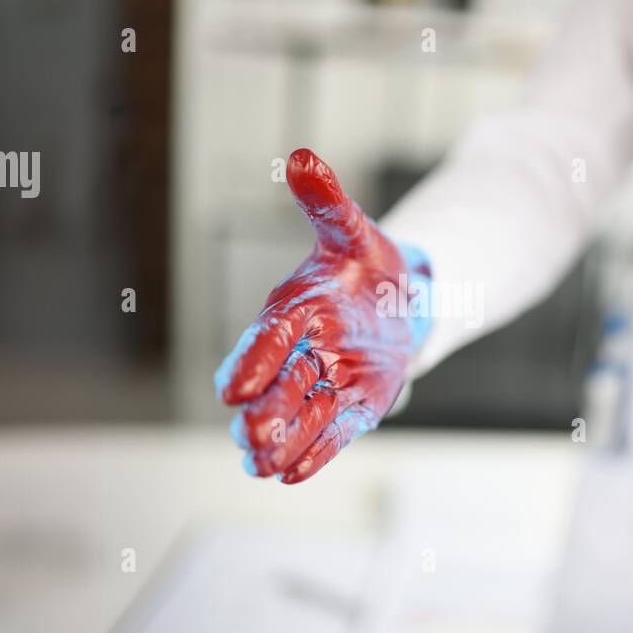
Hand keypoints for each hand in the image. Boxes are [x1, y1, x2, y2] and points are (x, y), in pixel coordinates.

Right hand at [216, 148, 431, 482]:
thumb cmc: (367, 265)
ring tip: (265, 466)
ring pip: (298, 419)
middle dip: (262, 413)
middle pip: (274, 389)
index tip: (233, 388)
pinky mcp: (352, 409)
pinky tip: (294, 475)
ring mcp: (323, 386)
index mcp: (292, 311)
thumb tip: (302, 157)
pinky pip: (332, 435)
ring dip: (282, 442)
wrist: (400, 301)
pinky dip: (314, 455)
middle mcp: (298, 354)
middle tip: (250, 434)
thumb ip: (326, 203)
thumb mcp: (353, 231)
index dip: (252, 362)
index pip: (267, 339)